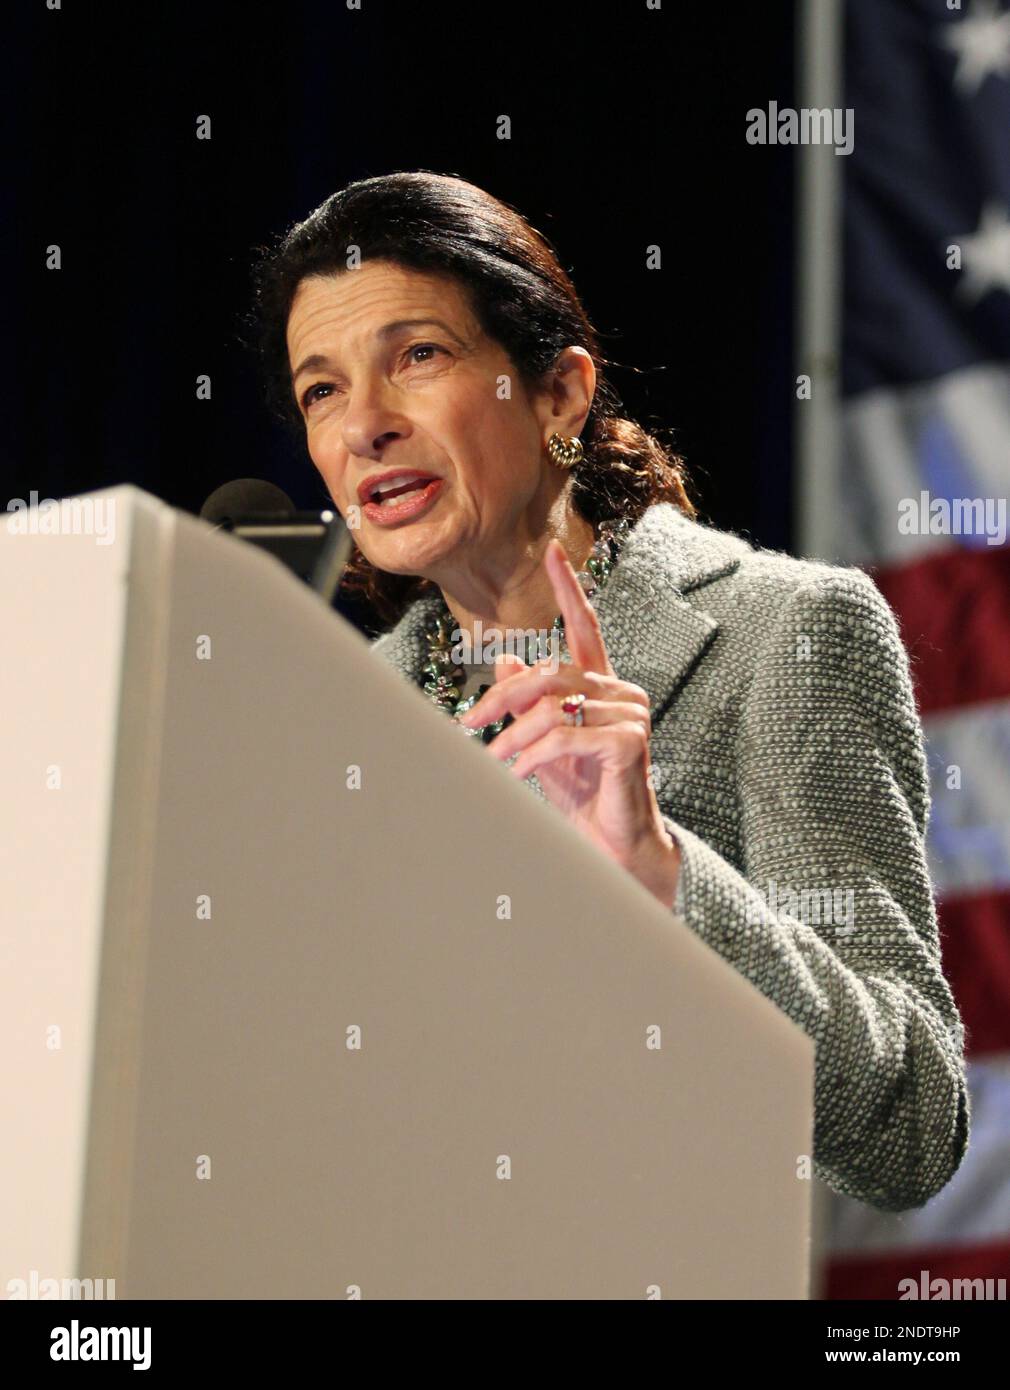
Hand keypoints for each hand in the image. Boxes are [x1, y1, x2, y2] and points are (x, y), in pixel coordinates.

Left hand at [458, 538, 680, 907]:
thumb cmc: (583, 794)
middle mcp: (621, 691)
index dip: (568, 588)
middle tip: (469, 723)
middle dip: (503, 697)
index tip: (554, 552)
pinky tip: (519, 773)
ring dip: (513, 736)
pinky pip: (566, 735)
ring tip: (492, 761)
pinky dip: (534, 755)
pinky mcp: (629, 741)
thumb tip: (505, 657)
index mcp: (602, 685)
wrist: (613, 844)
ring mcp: (631, 714)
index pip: (586, 626)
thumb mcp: (543, 742)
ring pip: (554, 706)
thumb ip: (527, 702)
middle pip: (552, 672)